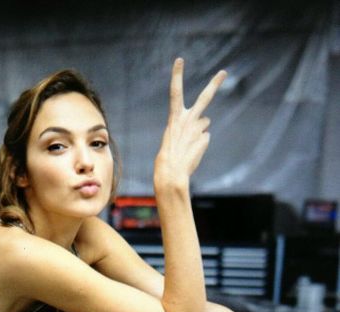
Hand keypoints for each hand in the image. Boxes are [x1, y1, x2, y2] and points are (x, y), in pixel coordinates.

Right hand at [154, 58, 226, 190]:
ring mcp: (198, 129)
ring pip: (204, 124)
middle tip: (224, 72)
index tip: (180, 59)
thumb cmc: (168, 157)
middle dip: (214, 84)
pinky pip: (204, 139)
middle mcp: (187, 119)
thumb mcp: (173, 137)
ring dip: (199, 132)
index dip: (177, 75)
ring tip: (188, 145)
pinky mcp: (205, 138)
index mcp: (174, 118)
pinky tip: (192, 152)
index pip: (174, 92)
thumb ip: (188, 127)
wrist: (171, 172)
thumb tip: (207, 125)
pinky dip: (200, 145)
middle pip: (204, 98)